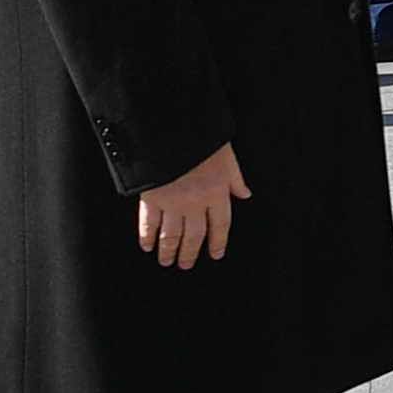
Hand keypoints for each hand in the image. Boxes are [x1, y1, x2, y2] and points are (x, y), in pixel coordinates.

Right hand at [136, 145, 247, 271]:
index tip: (215, 254)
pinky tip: (147, 246)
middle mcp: (196, 202)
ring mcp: (173, 202)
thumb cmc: (202, 139)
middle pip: (194, 236)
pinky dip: (147, 237)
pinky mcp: (151, 198)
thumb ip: (236, 178)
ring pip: (171, 236)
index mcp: (217, 192)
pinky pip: (149, 224)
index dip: (218, 242)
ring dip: (168, 251)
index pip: (221, 225)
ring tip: (167, 261)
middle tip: (186, 265)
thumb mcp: (227, 156)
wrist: (172, 128)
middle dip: (190, 253)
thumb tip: (245, 194)